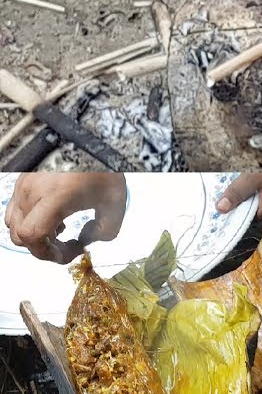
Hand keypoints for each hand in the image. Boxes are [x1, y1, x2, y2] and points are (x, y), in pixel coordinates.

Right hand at [4, 173, 126, 263]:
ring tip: (60, 228)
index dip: (47, 253)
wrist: (94, 139)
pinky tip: (53, 214)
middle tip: (66, 246)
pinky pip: (15, 207)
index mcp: (54, 197)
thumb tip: (88, 240)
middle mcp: (32, 191)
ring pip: (13, 223)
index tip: (67, 254)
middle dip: (42, 247)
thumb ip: (106, 231)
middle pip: (20, 234)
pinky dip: (29, 219)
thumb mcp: (115, 203)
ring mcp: (24, 184)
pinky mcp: (23, 179)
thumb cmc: (103, 166)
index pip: (32, 235)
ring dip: (34, 233)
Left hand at [216, 173, 261, 218]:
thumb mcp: (253, 176)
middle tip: (231, 187)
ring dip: (252, 187)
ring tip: (245, 176)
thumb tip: (223, 207)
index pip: (251, 215)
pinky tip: (255, 171)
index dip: (237, 209)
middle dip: (243, 196)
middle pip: (256, 205)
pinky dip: (260, 181)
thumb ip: (237, 192)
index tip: (223, 204)